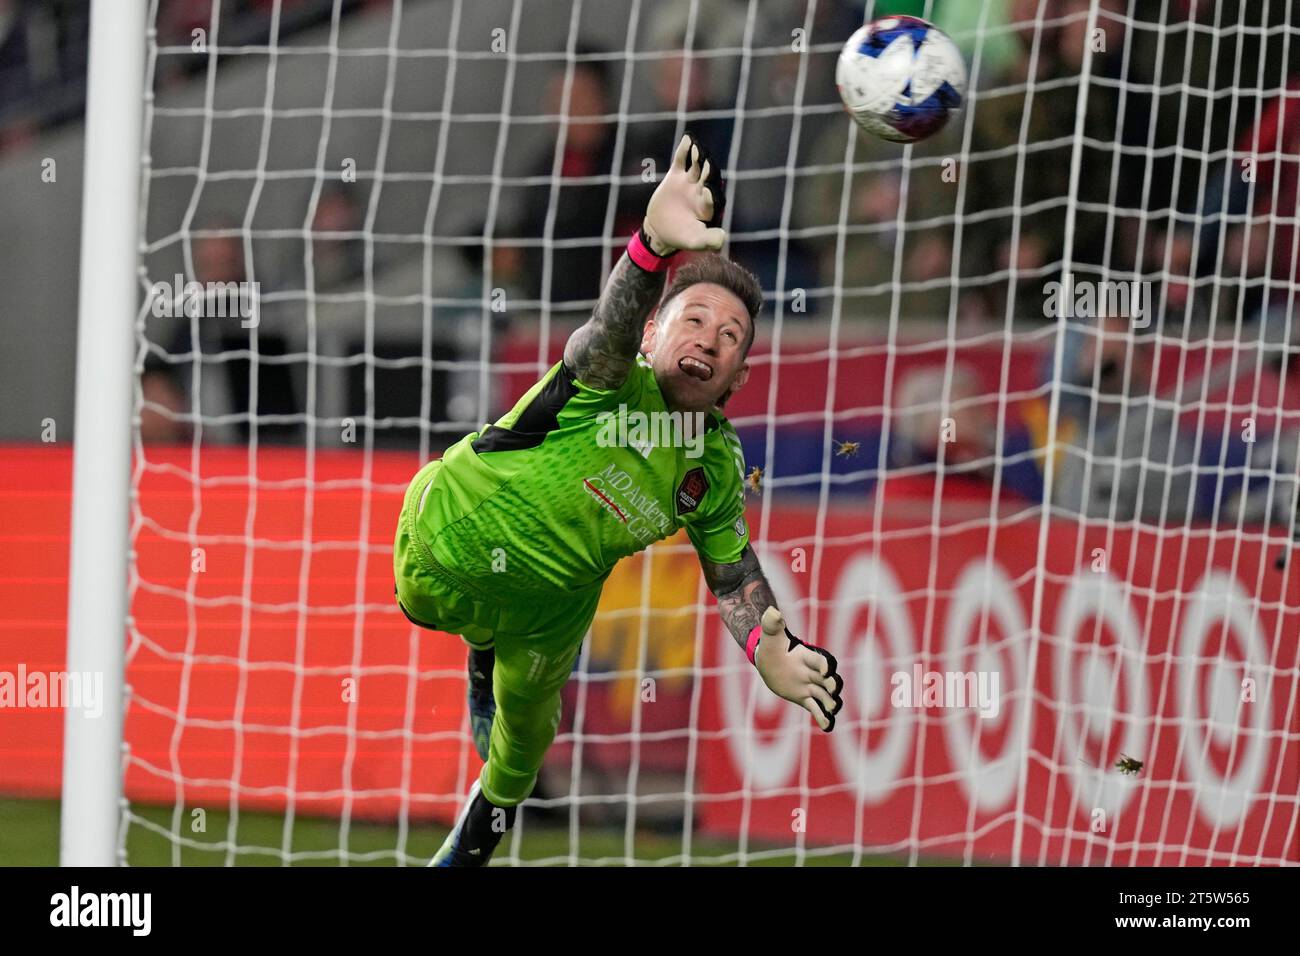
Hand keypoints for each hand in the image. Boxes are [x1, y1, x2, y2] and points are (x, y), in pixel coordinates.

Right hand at [642, 134, 726, 253]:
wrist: (660, 230)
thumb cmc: (681, 238)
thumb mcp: (694, 242)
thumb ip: (708, 240)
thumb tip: (723, 237)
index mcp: (708, 207)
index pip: (712, 198)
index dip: (710, 194)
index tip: (707, 191)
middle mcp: (701, 191)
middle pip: (708, 178)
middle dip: (708, 171)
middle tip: (708, 164)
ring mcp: (689, 182)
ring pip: (697, 166)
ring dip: (699, 157)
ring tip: (698, 148)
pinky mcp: (676, 175)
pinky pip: (681, 160)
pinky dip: (684, 150)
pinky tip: (688, 139)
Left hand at [753, 607, 843, 731]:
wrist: (769, 660)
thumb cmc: (771, 644)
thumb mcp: (770, 634)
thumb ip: (771, 623)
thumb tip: (771, 611)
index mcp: (807, 656)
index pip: (821, 660)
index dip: (825, 665)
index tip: (825, 671)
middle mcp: (813, 672)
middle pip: (830, 679)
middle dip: (833, 684)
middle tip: (832, 689)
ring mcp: (811, 686)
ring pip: (826, 696)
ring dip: (831, 702)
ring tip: (831, 709)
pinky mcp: (805, 698)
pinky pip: (816, 708)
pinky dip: (823, 717)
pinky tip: (827, 727)